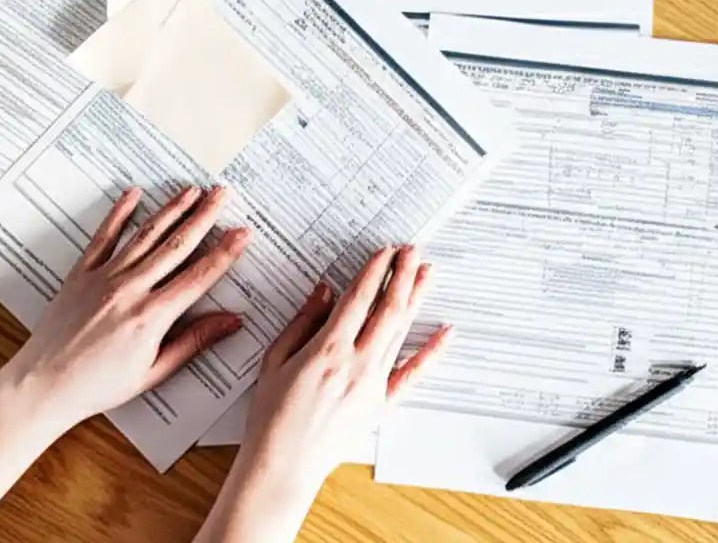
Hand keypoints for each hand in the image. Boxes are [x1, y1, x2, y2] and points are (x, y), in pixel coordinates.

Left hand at [7, 186, 250, 426]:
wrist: (43, 385)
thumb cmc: (97, 386)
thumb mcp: (154, 372)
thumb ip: (194, 342)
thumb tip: (231, 322)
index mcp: (151, 317)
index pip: (199, 277)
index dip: (225, 252)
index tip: (242, 233)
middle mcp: (129, 290)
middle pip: (176, 246)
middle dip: (204, 216)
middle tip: (222, 195)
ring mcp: (103, 278)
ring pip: (146, 235)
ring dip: (172, 210)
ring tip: (192, 190)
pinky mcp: (80, 275)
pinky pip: (103, 238)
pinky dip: (119, 214)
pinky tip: (134, 195)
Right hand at [195, 246, 451, 542]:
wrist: (284, 465)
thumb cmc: (272, 417)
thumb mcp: (275, 360)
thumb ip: (303, 322)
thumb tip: (325, 291)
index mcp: (327, 350)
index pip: (358, 299)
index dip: (374, 271)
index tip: (384, 252)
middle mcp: (357, 364)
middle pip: (388, 310)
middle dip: (402, 276)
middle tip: (412, 252)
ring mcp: (373, 385)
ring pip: (401, 333)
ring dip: (415, 300)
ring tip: (426, 274)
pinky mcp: (381, 404)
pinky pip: (413, 374)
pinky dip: (431, 352)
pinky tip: (444, 333)